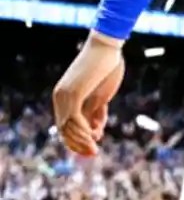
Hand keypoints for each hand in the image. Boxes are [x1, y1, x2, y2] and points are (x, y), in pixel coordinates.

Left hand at [53, 31, 125, 155]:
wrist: (107, 46)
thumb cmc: (106, 66)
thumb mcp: (101, 94)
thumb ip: (96, 111)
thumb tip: (95, 131)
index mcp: (65, 97)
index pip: (66, 125)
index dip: (78, 140)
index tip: (94, 147)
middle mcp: (60, 97)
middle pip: (64, 130)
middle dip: (79, 144)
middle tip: (94, 153)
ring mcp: (64, 96)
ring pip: (68, 128)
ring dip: (82, 142)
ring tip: (95, 150)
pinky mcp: (73, 94)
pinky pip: (74, 120)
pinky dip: (83, 132)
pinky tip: (95, 137)